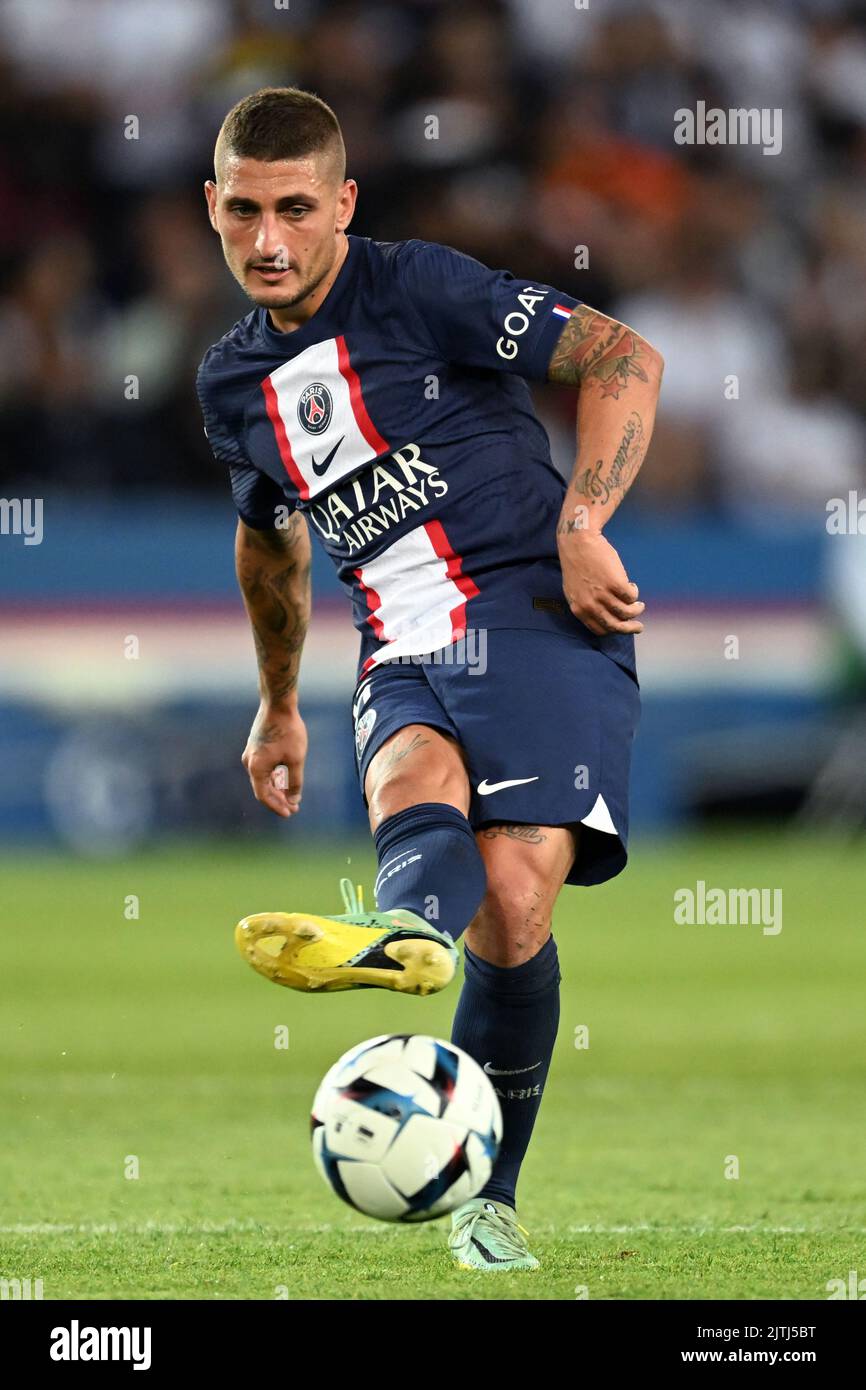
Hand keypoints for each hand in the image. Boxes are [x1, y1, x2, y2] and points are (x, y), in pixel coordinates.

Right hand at [242, 702, 307, 817]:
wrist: (278, 704)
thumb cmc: (288, 731)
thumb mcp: (296, 759)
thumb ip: (295, 782)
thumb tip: (293, 799)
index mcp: (256, 767)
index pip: (264, 795)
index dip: (277, 806)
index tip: (290, 813)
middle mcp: (249, 762)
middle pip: (263, 788)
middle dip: (278, 798)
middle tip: (294, 807)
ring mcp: (251, 753)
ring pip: (263, 777)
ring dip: (276, 787)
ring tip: (291, 795)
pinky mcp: (256, 746)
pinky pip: (264, 767)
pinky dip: (274, 775)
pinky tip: (286, 778)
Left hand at [558, 526, 644, 635]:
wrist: (577, 541)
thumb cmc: (576, 563)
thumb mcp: (573, 590)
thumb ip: (584, 604)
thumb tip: (600, 613)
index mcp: (579, 609)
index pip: (600, 629)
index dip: (613, 629)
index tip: (622, 626)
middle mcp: (590, 605)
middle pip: (615, 626)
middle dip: (630, 629)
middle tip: (639, 627)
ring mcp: (603, 595)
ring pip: (626, 612)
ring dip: (636, 610)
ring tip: (639, 605)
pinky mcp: (615, 583)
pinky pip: (631, 597)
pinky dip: (634, 594)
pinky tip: (632, 586)